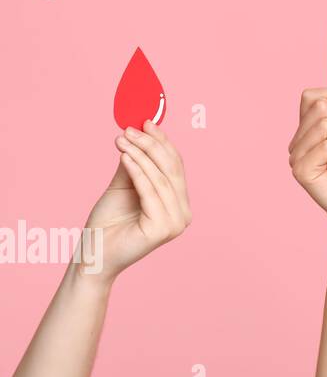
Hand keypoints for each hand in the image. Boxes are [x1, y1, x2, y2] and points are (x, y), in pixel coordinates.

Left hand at [88, 121, 191, 281]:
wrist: (93, 254)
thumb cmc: (108, 223)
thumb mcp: (124, 185)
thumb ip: (135, 164)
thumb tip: (138, 133)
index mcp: (179, 203)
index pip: (176, 166)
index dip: (163, 142)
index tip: (146, 122)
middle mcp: (183, 213)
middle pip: (171, 170)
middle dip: (151, 145)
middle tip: (131, 128)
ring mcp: (176, 223)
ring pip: (161, 179)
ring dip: (141, 155)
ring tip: (122, 140)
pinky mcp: (162, 229)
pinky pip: (150, 192)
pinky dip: (137, 171)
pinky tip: (124, 157)